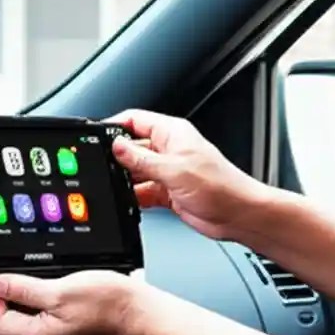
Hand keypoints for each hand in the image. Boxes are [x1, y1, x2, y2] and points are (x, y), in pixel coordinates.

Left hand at [0, 270, 156, 334]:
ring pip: (39, 324)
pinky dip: (54, 308)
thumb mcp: (61, 289)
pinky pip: (59, 325)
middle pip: (17, 325)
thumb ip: (24, 288)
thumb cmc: (114, 306)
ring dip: (33, 303)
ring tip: (38, 280)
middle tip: (8, 276)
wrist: (150, 318)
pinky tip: (66, 293)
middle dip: (9, 301)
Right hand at [109, 109, 271, 240]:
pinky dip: (135, 197)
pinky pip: (143, 191)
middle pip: (132, 148)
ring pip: (136, 172)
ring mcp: (168, 172)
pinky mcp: (169, 192)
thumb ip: (141, 158)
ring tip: (116, 188)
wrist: (238, 214)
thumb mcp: (174, 169)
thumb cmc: (221, 186)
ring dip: (126, 181)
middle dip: (117, 159)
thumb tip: (117, 147)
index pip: (135, 120)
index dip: (114, 126)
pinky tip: (129, 202)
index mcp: (172, 133)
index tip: (95, 136)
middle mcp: (169, 150)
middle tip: (102, 169)